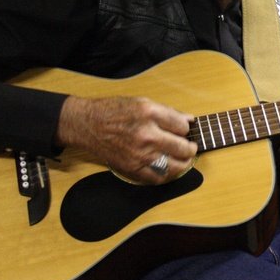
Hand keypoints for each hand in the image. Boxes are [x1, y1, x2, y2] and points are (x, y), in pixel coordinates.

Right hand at [56, 95, 196, 183]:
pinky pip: (157, 178)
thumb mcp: (142, 102)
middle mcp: (145, 134)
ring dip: (184, 163)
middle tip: (191, 147)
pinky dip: (167, 175)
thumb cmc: (114, 111)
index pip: (182, 126)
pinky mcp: (131, 167)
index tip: (186, 130)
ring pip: (174, 166)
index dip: (187, 128)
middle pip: (182, 147)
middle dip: (190, 148)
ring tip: (185, 159)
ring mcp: (139, 153)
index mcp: (149, 114)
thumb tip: (189, 121)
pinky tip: (169, 169)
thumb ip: (167, 112)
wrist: (88, 125)